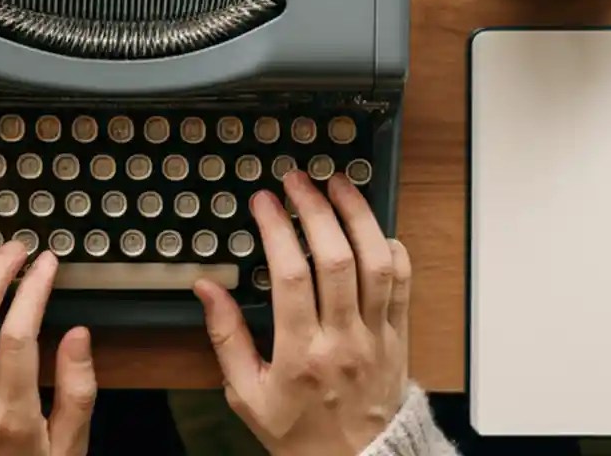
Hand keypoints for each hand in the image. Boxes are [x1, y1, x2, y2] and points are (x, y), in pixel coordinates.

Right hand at [194, 171, 411, 455]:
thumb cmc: (298, 433)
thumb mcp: (246, 395)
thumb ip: (226, 338)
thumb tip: (207, 289)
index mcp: (300, 354)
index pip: (291, 275)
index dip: (277, 228)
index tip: (264, 201)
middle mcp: (343, 339)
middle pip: (337, 258)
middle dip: (316, 209)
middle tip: (299, 180)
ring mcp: (377, 335)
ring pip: (377, 262)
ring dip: (359, 216)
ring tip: (339, 185)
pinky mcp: (399, 335)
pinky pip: (403, 283)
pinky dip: (392, 249)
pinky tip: (372, 228)